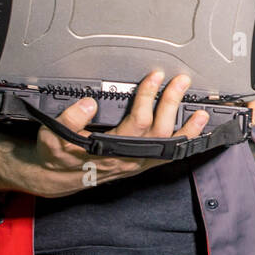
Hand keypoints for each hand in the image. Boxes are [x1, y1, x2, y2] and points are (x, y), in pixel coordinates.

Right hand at [13, 70, 207, 197]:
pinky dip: (183, 145)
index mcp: (109, 150)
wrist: (56, 178)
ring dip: (187, 130)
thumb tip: (89, 103)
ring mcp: (136, 163)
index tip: (154, 77)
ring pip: (168, 148)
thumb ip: (70, 120)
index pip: (137, 123)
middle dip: (172, 104)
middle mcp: (128, 158)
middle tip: (181, 81)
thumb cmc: (56, 155)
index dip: (148, 98)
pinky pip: (167, 157)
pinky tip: (193, 134)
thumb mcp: (53, 137)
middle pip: (159, 131)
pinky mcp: (139, 164)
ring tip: (201, 113)